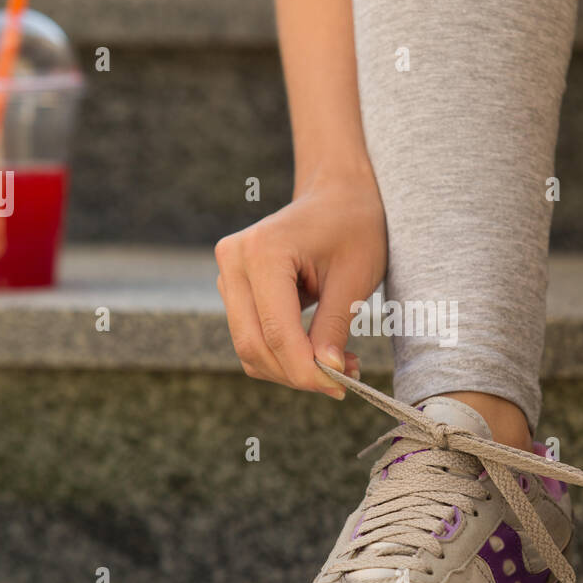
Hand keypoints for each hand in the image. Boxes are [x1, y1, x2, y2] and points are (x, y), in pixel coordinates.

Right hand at [214, 172, 386, 397]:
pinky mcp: (233, 288)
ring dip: (290, 369)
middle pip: (253, 345)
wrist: (337, 195)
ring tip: (339, 364)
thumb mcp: (355, 277)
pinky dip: (282, 355)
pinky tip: (318, 352)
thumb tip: (328, 373)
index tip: (341, 387)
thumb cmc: (353, 226)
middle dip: (297, 374)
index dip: (306, 370)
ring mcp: (227, 275)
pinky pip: (251, 337)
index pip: (276, 332)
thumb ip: (335, 327)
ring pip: (249, 348)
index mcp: (262, 252)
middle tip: (343, 383)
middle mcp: (233, 262)